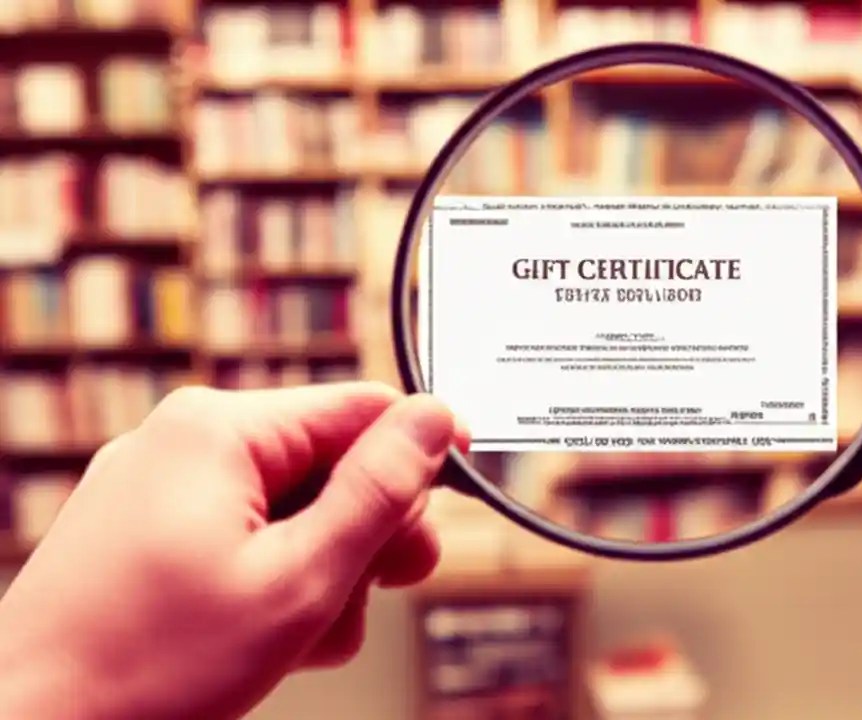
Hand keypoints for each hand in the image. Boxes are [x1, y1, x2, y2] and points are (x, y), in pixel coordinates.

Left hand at [0, 383, 466, 719]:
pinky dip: (273, 579)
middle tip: (383, 584)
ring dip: (323, 569)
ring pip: (294, 506)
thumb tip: (434, 419)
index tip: (461, 491)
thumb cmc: (149, 669)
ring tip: (303, 632)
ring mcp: (161, 486)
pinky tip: (266, 634)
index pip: (361, 407)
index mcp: (219, 430)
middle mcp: (186, 441)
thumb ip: (377, 493)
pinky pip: (244, 533)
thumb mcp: (298, 581)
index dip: (422, 449)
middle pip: (330, 459)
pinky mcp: (148, 530)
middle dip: (369, 527)